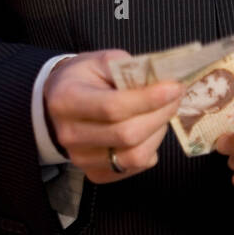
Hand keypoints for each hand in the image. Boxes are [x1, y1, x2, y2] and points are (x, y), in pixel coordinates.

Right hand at [44, 50, 184, 184]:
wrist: (58, 103)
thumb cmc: (84, 78)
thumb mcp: (101, 60)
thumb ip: (129, 68)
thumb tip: (162, 81)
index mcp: (67, 100)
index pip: (113, 107)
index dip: (149, 99)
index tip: (174, 87)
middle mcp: (70, 134)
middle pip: (127, 134)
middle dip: (160, 114)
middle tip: (175, 96)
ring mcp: (81, 158)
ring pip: (134, 155)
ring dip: (158, 132)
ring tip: (162, 112)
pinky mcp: (95, 173)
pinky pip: (134, 167)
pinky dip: (150, 147)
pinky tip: (148, 129)